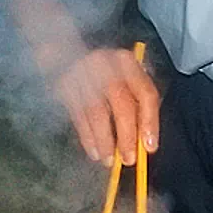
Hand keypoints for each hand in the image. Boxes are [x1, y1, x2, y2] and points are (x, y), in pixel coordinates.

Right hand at [49, 46, 159, 165]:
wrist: (62, 51)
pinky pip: (79, 117)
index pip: (145, 93)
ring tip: (109, 161)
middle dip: (127, 136)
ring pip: (98, 113)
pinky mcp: (65, 86)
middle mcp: (107, 65)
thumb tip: (144, 141)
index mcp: (128, 63)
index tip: (149, 147)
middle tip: (129, 160)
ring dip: (105, 141)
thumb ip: (136, 103)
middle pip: (122, 104)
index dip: (150, 122)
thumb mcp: (124, 77)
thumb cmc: (103, 71)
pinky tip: (93, 152)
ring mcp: (84, 75)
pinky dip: (87, 138)